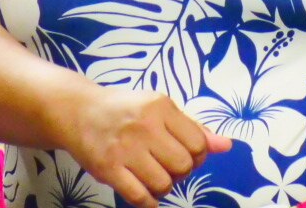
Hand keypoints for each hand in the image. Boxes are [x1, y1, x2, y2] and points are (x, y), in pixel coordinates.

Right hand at [56, 87, 232, 207]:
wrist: (79, 111)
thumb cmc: (125, 111)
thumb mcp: (160, 109)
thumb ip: (193, 127)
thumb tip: (226, 145)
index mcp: (161, 107)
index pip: (199, 143)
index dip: (198, 155)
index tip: (185, 154)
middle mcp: (144, 126)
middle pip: (184, 166)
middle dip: (181, 172)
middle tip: (167, 166)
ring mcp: (124, 148)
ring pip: (163, 184)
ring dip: (163, 187)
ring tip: (153, 177)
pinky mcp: (108, 168)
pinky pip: (140, 197)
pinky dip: (147, 201)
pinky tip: (143, 191)